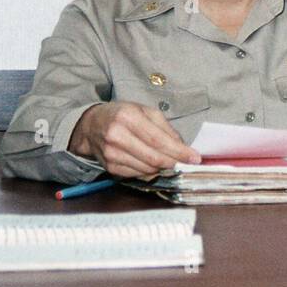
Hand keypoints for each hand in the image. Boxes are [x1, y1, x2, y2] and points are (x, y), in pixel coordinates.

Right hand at [70, 102, 200, 179]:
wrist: (92, 125)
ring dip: (163, 168)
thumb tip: (183, 148)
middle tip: (187, 163)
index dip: (179, 152)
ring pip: (147, 169)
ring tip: (170, 161)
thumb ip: (166, 129)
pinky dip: (150, 172)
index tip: (194, 157)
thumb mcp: (145, 112)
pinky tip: (153, 164)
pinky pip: (137, 175)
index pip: (158, 140)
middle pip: (153, 158)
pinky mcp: (110, 167)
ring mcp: (111, 154)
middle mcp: (117, 136)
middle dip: (174, 162)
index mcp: (127, 117)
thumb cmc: (123, 115)